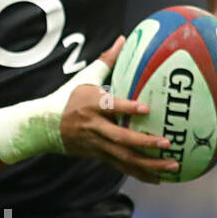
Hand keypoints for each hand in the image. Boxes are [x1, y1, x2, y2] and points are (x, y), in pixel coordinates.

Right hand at [59, 35, 179, 184]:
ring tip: (172, 166)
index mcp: (91, 105)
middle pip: (121, 138)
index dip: (127, 107)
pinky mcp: (99, 156)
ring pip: (125, 158)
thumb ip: (107, 61)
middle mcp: (94, 127)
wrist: (44, 127)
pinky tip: (159, 179)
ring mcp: (97, 145)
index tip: (146, 107)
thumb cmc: (68, 98)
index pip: (110, 106)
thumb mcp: (84, 78)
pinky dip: (141, 174)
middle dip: (145, 142)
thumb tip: (124, 38)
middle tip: (167, 143)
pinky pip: (122, 167)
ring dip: (149, 164)